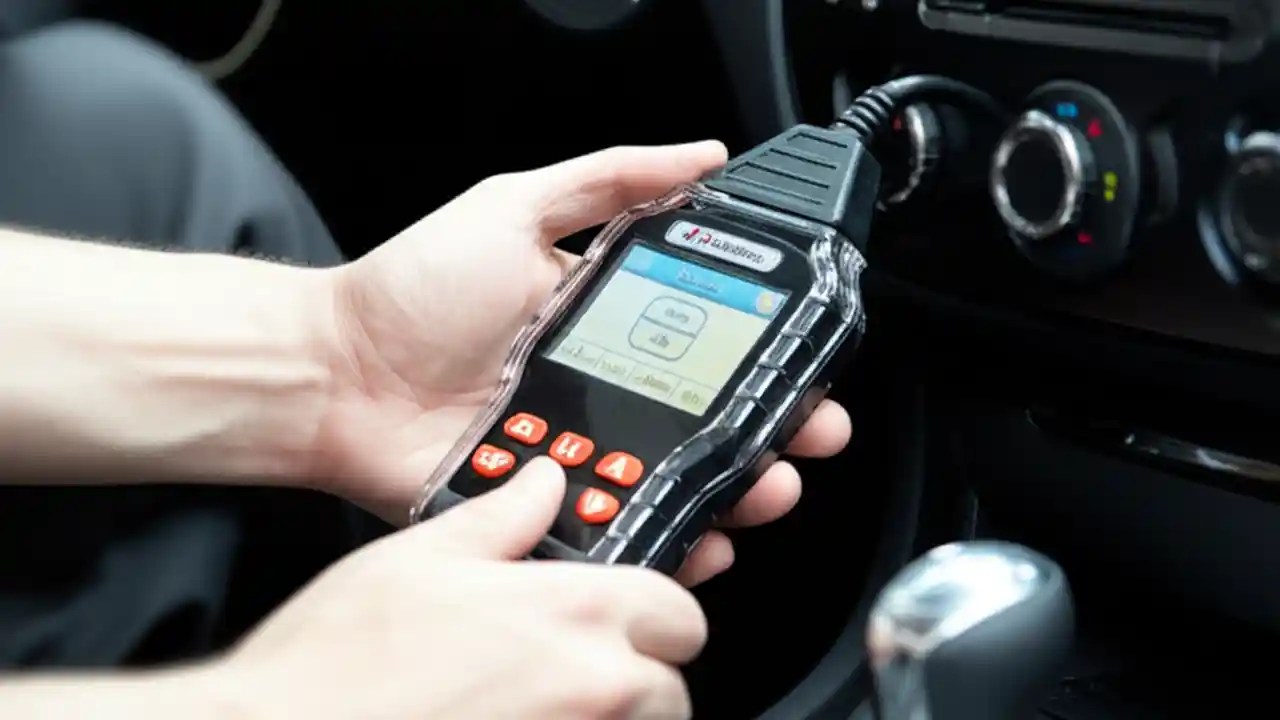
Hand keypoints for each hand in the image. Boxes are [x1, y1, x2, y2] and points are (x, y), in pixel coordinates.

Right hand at [217, 458, 703, 719]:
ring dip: (608, 717)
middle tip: (571, 670)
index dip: (656, 613)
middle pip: (669, 687)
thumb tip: (544, 482)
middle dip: (635, 677)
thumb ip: (502, 518)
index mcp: (574, 610)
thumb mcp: (418, 558)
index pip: (679, 613)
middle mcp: (594, 685)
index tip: (627, 621)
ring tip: (538, 703)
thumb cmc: (337, 662)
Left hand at [318, 142, 852, 584]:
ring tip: (766, 490)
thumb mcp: (514, 208)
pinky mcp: (545, 511)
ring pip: (678, 484)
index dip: (765, 361)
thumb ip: (607, 181)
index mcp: (605, 327)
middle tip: (809, 437)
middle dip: (774, 435)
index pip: (707, 346)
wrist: (333, 373)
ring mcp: (579, 457)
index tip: (810, 369)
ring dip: (737, 493)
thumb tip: (703, 157)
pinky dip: (667, 544)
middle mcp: (603, 395)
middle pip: (709, 423)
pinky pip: (619, 533)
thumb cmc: (412, 290)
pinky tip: (703, 541)